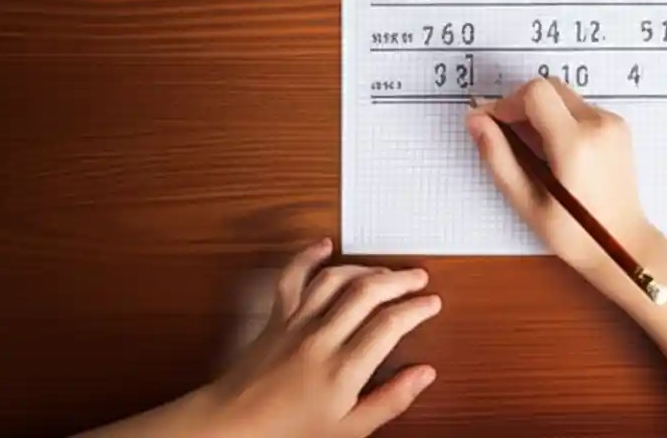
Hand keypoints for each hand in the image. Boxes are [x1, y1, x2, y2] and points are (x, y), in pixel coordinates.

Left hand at [206, 239, 439, 437]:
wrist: (235, 425)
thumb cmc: (290, 432)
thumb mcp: (350, 429)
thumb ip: (391, 400)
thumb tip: (424, 374)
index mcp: (342, 369)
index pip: (389, 325)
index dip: (416, 309)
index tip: (431, 304)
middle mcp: (321, 339)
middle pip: (368, 292)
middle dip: (400, 280)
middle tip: (419, 279)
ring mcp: (297, 323)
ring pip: (336, 279)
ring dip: (366, 269)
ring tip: (387, 272)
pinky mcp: (278, 316)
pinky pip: (293, 278)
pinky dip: (307, 257)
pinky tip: (325, 246)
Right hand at [466, 78, 655, 276]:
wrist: (625, 245)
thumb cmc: (576, 234)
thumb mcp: (527, 203)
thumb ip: (499, 158)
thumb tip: (476, 121)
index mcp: (576, 143)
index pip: (535, 93)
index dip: (506, 103)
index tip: (490, 124)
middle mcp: (599, 125)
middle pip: (549, 88)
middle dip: (521, 105)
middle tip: (505, 136)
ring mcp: (612, 124)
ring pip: (563, 96)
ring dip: (540, 112)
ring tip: (531, 151)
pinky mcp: (618, 128)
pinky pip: (579, 108)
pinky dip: (559, 119)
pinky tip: (554, 152)